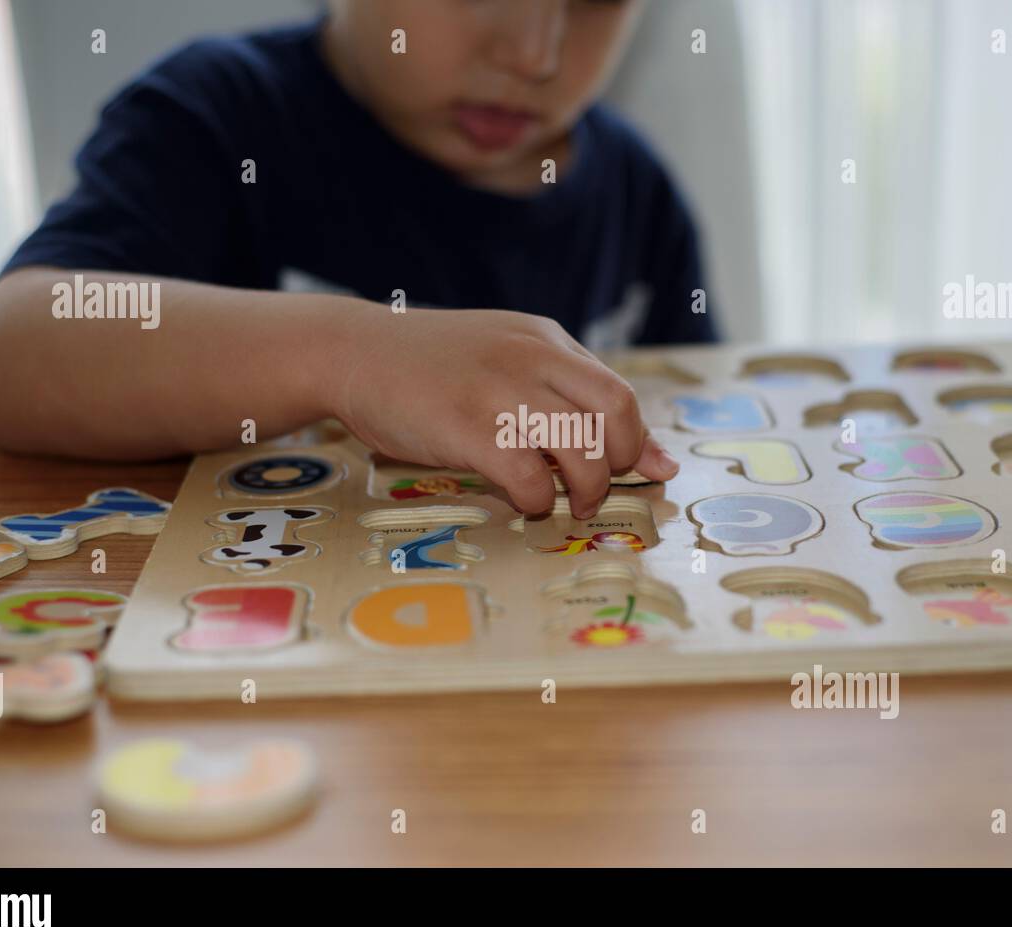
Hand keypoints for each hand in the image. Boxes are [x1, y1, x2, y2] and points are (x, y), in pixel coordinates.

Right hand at [332, 307, 678, 516]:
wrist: (352, 351)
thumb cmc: (432, 366)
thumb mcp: (508, 362)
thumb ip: (572, 398)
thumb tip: (659, 460)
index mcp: (547, 341)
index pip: (619, 393)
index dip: (635, 442)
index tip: (632, 472)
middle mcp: (532, 358)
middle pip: (616, 413)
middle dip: (620, 463)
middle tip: (592, 488)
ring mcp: (500, 391)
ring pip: (581, 448)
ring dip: (581, 489)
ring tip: (558, 502)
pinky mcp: (467, 427)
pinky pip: (528, 477)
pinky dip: (534, 499)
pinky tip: (518, 498)